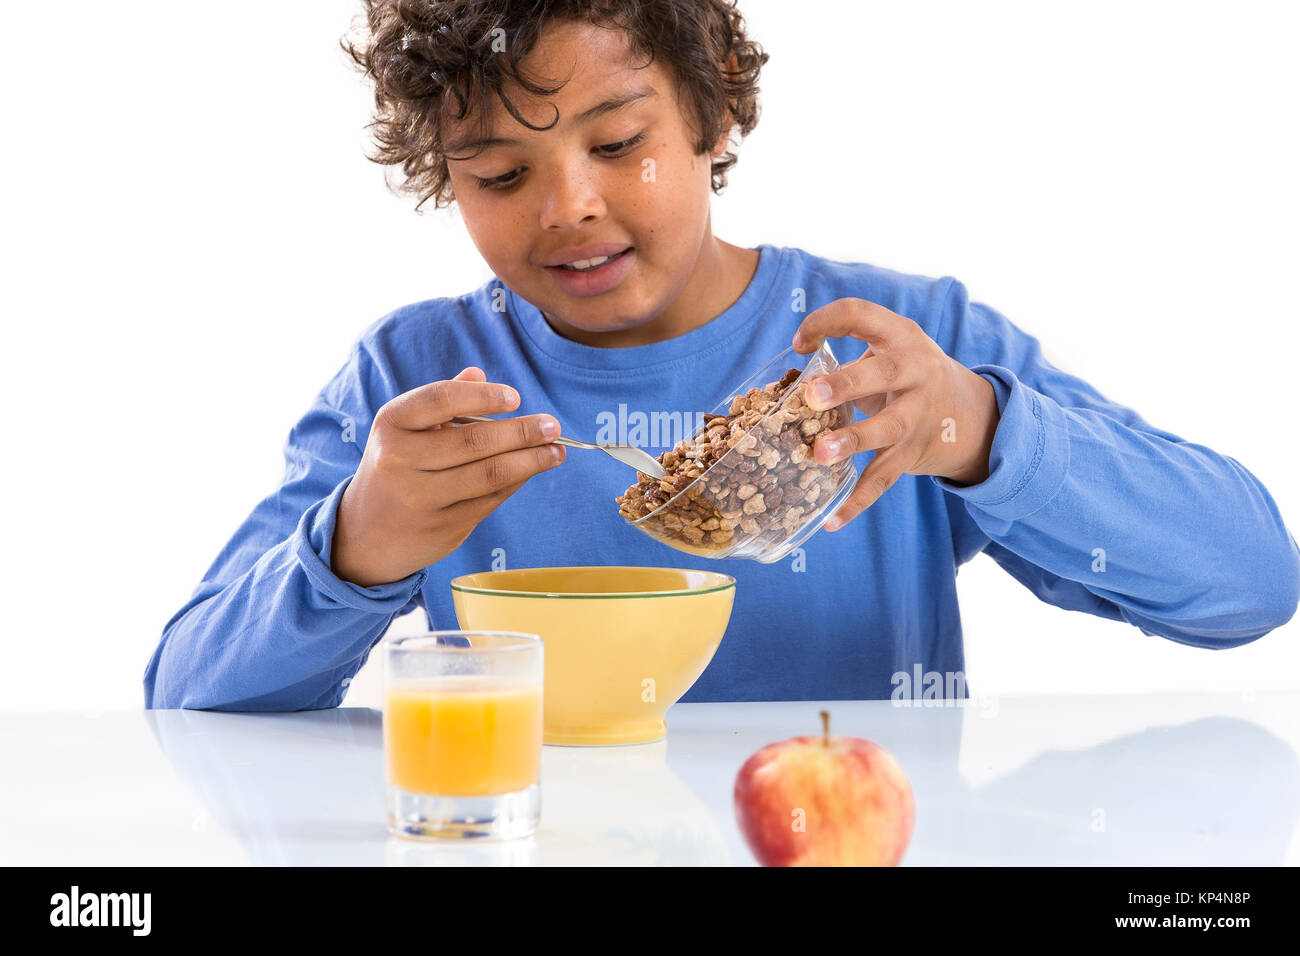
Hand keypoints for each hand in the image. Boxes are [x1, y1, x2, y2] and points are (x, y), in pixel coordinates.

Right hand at [332, 366, 564, 585]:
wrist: (366, 533)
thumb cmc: (396, 466)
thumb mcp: (406, 429)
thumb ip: (442, 401)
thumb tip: (480, 374)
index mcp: (391, 423)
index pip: (441, 399)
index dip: (483, 396)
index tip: (516, 398)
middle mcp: (401, 460)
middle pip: (474, 441)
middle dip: (522, 432)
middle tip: (553, 426)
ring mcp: (421, 497)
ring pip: (489, 474)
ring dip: (531, 461)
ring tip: (556, 450)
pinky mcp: (443, 527)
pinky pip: (491, 499)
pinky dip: (517, 482)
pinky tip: (532, 470)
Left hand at [791, 298, 999, 529]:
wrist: (966, 411)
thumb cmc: (902, 374)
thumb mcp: (886, 349)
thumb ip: (841, 357)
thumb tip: (778, 383)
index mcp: (899, 336)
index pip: (861, 315)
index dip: (826, 322)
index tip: (799, 342)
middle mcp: (915, 372)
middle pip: (884, 374)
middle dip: (848, 383)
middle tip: (812, 395)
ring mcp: (917, 415)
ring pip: (887, 429)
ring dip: (853, 441)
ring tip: (818, 454)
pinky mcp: (912, 453)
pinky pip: (884, 479)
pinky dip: (857, 501)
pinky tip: (831, 521)